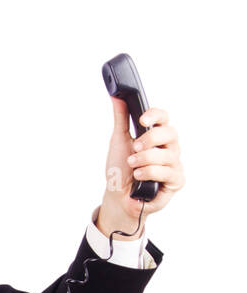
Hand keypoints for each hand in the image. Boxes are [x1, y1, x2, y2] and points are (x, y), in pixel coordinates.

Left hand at [96, 97, 185, 239]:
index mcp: (156, 135)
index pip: (164, 118)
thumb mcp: (119, 140)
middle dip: (150, 140)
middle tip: (135, 148)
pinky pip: (168, 172)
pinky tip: (140, 177)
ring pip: (167, 155)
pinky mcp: (176, 181)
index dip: (155, 115)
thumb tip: (116, 96)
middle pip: (170, 133)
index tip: (141, 120)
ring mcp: (174, 164)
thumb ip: (121, 118)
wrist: (118, 196)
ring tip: (133, 167)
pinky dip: (151, 174)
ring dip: (145, 160)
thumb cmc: (120, 169)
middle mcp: (168, 147)